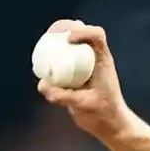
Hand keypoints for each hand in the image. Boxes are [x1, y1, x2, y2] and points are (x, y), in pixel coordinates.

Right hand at [36, 19, 131, 139]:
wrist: (108, 124)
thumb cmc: (103, 113)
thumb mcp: (84, 105)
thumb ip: (65, 97)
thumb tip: (42, 86)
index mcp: (103, 60)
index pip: (97, 35)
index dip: (83, 32)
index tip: (68, 40)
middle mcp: (95, 59)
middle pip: (82, 31)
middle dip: (65, 27)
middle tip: (50, 33)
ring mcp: (85, 64)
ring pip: (72, 41)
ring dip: (58, 36)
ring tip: (45, 39)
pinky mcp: (75, 73)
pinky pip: (62, 57)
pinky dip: (51, 53)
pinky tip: (41, 57)